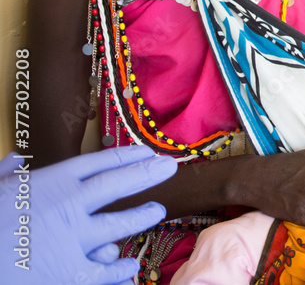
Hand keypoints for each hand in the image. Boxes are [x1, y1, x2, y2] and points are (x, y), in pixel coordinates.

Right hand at [0, 146, 176, 284]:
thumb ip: (6, 175)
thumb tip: (14, 159)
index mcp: (51, 181)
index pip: (98, 163)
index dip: (125, 156)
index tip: (146, 152)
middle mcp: (70, 204)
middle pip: (119, 184)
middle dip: (147, 173)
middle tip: (168, 167)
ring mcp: (74, 238)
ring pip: (121, 223)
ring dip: (142, 216)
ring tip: (156, 211)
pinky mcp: (71, 273)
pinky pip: (106, 270)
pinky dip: (120, 268)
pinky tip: (129, 266)